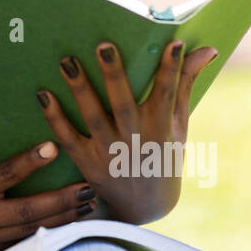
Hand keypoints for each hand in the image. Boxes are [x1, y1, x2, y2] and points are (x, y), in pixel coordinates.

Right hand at [0, 141, 98, 250]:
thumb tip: (33, 151)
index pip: (2, 175)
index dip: (28, 162)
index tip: (54, 147)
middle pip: (27, 210)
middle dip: (62, 200)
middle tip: (88, 188)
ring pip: (32, 231)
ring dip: (64, 220)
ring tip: (89, 206)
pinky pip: (26, 248)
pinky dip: (50, 238)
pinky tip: (72, 229)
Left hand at [35, 39, 219, 223]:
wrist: (145, 207)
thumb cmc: (164, 155)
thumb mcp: (180, 125)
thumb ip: (185, 85)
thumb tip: (206, 49)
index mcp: (161, 128)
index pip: (167, 94)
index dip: (171, 69)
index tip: (173, 43)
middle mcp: (136, 140)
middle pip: (124, 104)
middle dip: (115, 75)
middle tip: (104, 44)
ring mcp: (110, 152)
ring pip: (94, 117)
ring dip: (80, 89)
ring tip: (67, 61)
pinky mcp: (88, 163)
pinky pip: (69, 137)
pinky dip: (55, 118)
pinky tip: (43, 93)